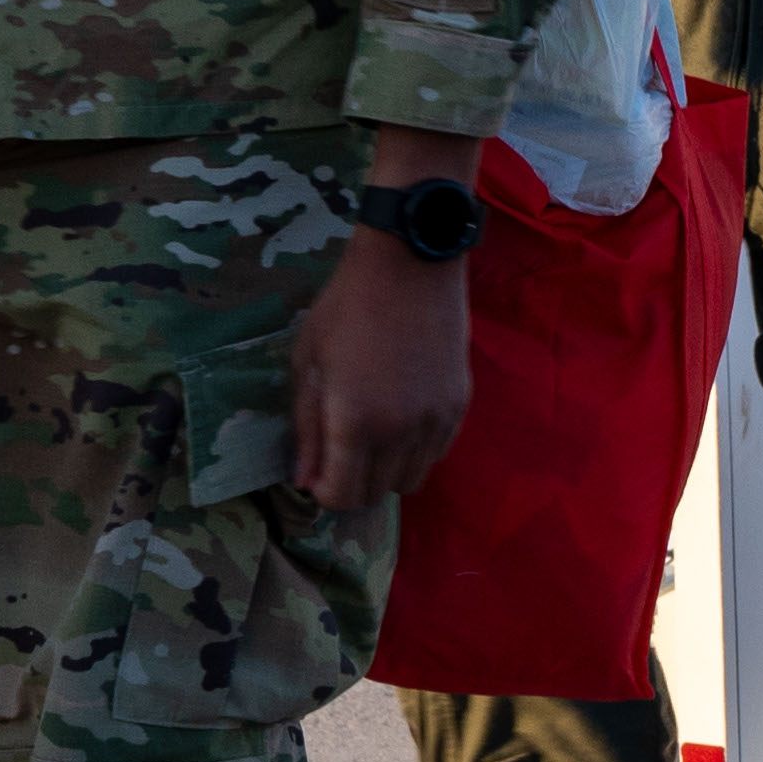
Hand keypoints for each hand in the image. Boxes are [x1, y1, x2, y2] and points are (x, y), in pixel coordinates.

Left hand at [291, 229, 472, 507]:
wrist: (410, 266)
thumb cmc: (346, 307)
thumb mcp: (310, 362)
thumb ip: (307, 426)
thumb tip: (303, 480)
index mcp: (355, 422)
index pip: (343, 495)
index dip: (324, 492)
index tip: (316, 473)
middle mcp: (400, 433)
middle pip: (376, 494)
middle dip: (352, 484)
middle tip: (339, 453)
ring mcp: (435, 422)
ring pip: (411, 480)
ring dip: (386, 472)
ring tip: (370, 438)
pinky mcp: (459, 407)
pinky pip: (436, 455)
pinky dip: (414, 453)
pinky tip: (400, 422)